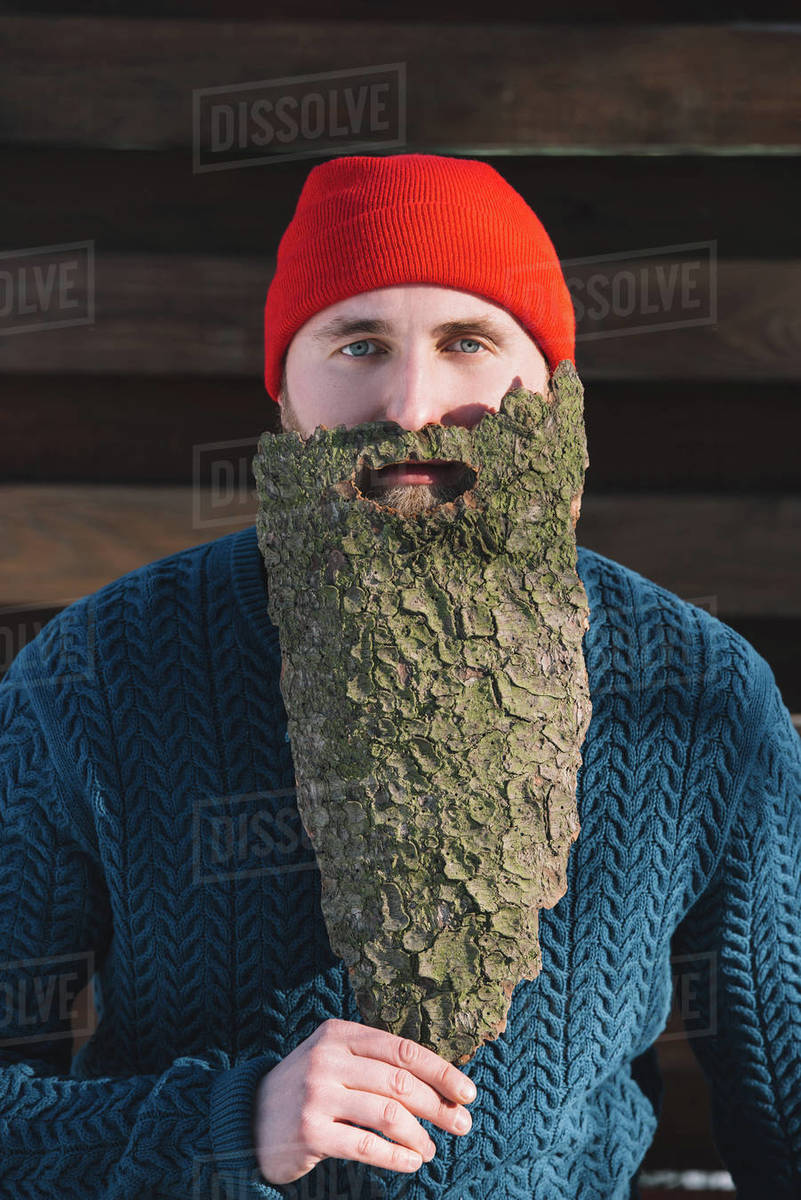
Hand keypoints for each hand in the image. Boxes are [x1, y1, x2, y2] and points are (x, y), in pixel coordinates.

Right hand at [253, 1017, 476, 1184]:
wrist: (248, 1117)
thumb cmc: (307, 1088)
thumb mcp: (334, 1059)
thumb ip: (375, 1061)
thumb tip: (439, 1081)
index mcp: (338, 1033)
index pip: (402, 1049)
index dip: (441, 1071)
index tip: (468, 1092)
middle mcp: (326, 1058)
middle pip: (399, 1081)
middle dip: (438, 1105)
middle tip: (461, 1125)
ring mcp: (316, 1095)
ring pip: (388, 1113)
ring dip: (419, 1135)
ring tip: (430, 1149)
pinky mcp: (309, 1132)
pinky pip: (367, 1145)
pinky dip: (397, 1156)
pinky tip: (411, 1162)